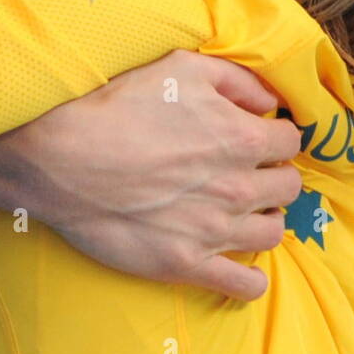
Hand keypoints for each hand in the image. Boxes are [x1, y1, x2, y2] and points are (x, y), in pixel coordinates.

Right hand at [0, 50, 302, 300]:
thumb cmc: (119, 107)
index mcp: (241, 138)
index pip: (290, 141)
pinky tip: (238, 261)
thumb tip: (270, 104)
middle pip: (288, 187)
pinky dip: (251, 278)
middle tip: (247, 170)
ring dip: (264, 218)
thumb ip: (238, 80)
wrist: (63, 160)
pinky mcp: (187, 264)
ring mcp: (215, 230)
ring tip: (241, 209)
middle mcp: (238, 187)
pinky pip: (245, 285)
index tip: (257, 136)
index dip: (275, 135)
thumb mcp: (181, 68)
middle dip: (273, 174)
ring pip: (273, 232)